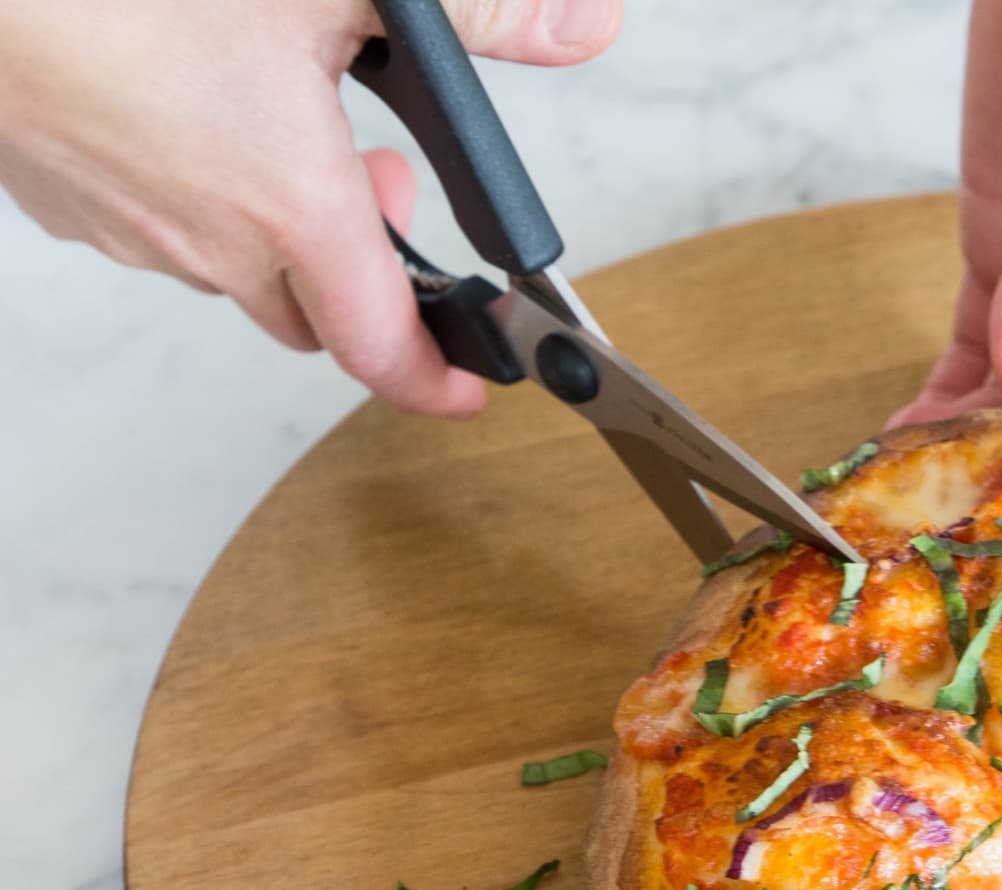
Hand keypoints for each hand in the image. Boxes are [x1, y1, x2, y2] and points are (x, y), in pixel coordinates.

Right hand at [0, 0, 619, 415]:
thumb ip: (476, 13)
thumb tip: (580, 26)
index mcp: (290, 205)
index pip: (383, 347)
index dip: (436, 384)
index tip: (470, 391)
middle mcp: (213, 242)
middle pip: (317, 314)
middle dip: (362, 270)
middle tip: (371, 176)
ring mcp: (134, 232)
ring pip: (238, 274)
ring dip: (278, 230)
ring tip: (276, 123)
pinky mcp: (72, 205)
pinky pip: (162, 233)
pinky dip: (199, 199)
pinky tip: (188, 111)